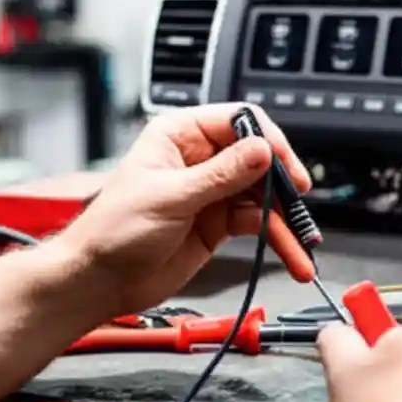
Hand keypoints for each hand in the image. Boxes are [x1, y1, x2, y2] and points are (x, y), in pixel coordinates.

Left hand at [51, 102, 310, 317]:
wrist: (99, 281)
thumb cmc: (113, 231)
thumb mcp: (170, 197)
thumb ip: (220, 176)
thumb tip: (260, 151)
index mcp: (179, 136)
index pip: (237, 121)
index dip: (266, 140)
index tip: (283, 166)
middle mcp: (199, 159)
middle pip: (257, 159)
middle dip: (282, 183)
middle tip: (298, 203)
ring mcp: (211, 192)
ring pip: (263, 195)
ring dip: (285, 219)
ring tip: (302, 245)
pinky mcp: (218, 223)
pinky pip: (257, 223)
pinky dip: (277, 237)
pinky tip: (290, 251)